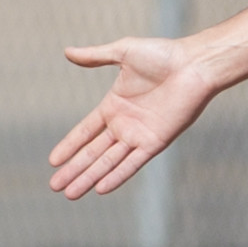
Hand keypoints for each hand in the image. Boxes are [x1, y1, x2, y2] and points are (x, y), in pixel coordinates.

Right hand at [50, 35, 214, 197]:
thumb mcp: (123, 52)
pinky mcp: (156, 142)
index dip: (69, 146)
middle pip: (92, 153)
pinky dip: (117, 176)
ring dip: (88, 178)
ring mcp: (139, 135)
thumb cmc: (163, 55)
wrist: (194, 65)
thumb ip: (95, 56)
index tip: (53, 161)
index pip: (85, 131)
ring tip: (70, 194)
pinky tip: (99, 188)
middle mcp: (124, 125)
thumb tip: (66, 52)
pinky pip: (132, 163)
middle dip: (74, 170)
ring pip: (108, 162)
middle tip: (54, 186)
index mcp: (114, 106)